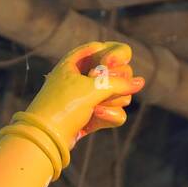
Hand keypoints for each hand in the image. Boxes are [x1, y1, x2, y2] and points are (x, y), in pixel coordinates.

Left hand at [25, 42, 144, 148]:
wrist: (47, 137)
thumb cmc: (64, 105)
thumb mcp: (92, 87)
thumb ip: (119, 82)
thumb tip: (140, 83)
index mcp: (79, 61)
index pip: (110, 48)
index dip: (116, 55)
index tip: (109, 64)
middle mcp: (87, 77)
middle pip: (121, 72)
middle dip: (115, 82)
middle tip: (100, 89)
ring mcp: (92, 97)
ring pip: (121, 94)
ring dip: (112, 101)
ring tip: (95, 107)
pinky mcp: (95, 115)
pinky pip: (117, 112)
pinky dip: (109, 115)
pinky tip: (96, 117)